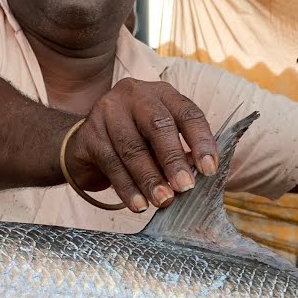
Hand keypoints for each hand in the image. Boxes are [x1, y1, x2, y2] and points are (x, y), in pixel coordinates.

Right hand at [62, 78, 218, 211]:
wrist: (88, 146)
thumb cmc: (136, 142)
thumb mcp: (160, 141)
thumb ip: (180, 153)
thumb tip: (198, 175)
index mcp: (161, 93)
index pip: (187, 113)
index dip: (201, 141)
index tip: (209, 170)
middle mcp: (133, 95)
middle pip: (158, 125)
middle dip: (173, 159)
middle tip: (185, 187)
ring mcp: (107, 111)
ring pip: (132, 147)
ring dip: (150, 178)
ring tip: (163, 200)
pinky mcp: (88, 134)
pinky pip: (111, 163)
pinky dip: (127, 187)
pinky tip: (139, 204)